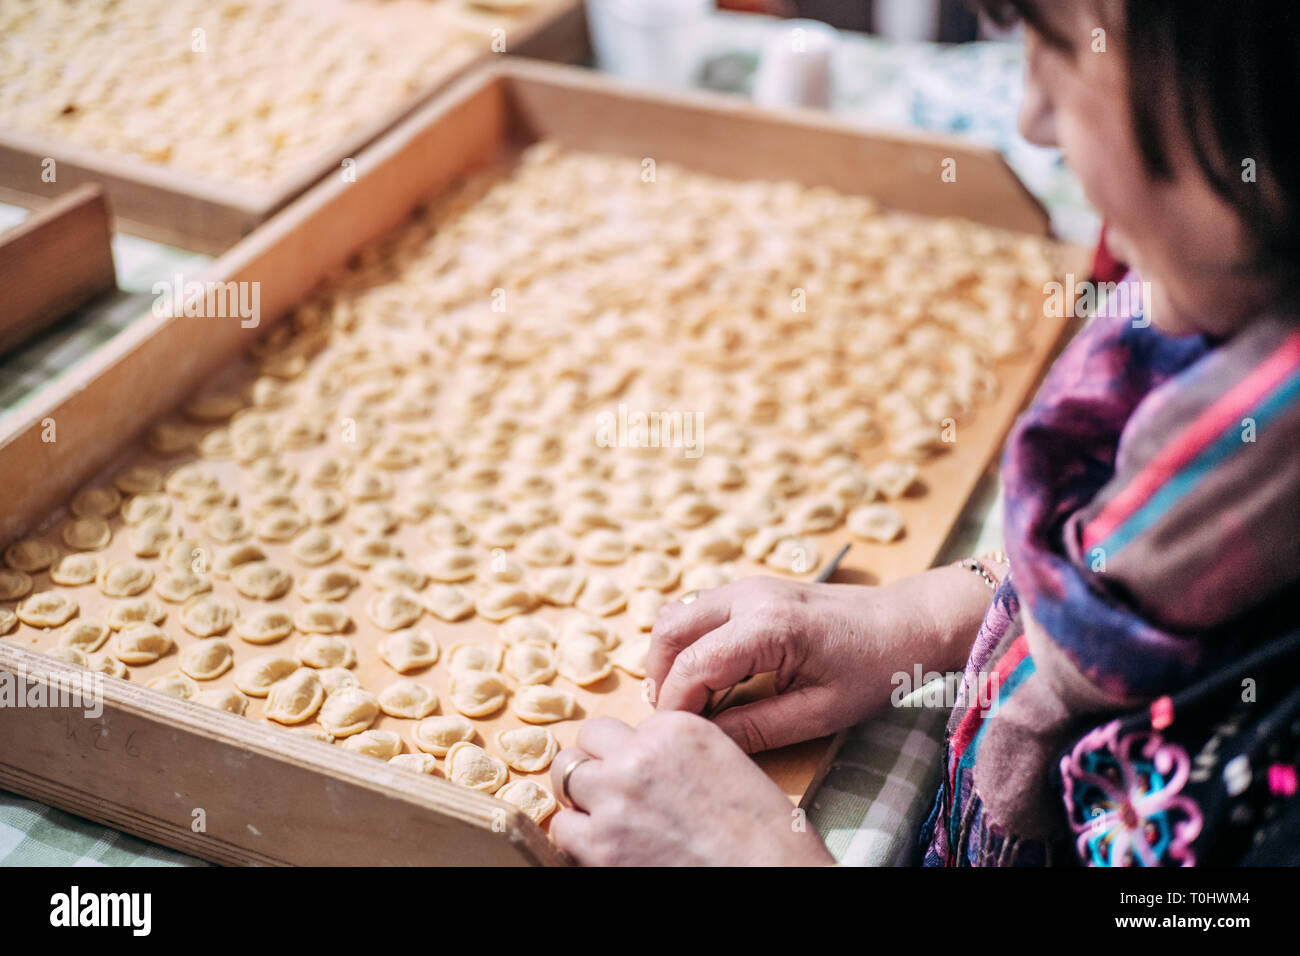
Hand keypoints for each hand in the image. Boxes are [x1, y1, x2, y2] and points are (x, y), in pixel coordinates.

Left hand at [549, 713, 833, 865]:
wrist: (770, 876)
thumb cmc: (762, 833)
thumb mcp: (724, 763)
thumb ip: (676, 750)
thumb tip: (641, 758)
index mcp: (676, 728)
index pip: (623, 726)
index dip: (628, 752)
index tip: (642, 775)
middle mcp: (640, 755)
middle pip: (586, 742)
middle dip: (596, 765)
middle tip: (613, 792)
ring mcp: (615, 799)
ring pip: (564, 778)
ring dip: (581, 796)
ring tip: (606, 818)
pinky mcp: (600, 846)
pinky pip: (561, 827)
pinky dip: (576, 837)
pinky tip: (604, 846)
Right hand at [647, 569, 990, 752]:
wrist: (906, 623)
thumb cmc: (873, 670)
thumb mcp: (819, 713)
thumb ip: (756, 728)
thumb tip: (703, 741)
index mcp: (767, 627)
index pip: (691, 666)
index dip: (675, 707)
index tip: (677, 739)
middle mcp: (748, 596)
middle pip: (669, 631)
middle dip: (661, 679)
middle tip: (676, 721)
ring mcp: (746, 586)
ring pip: (677, 616)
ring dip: (671, 659)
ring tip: (689, 702)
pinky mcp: (749, 588)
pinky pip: (697, 611)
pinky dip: (688, 644)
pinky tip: (709, 677)